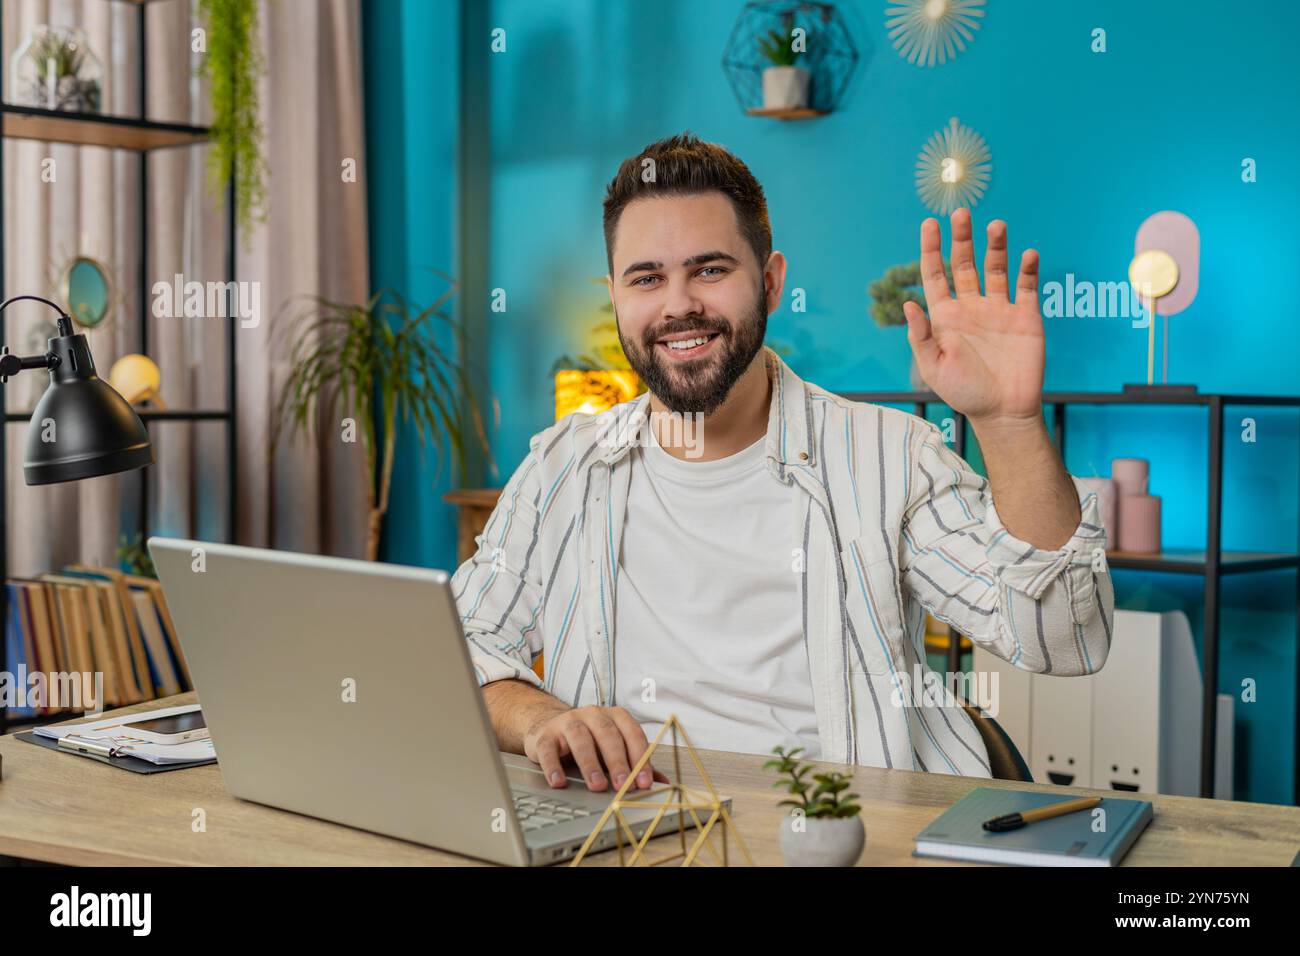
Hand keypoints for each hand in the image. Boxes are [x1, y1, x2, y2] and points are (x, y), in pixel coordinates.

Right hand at [523, 705, 668, 791]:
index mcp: (615, 716)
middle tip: (622, 785)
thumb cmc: (590, 741)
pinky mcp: (546, 734)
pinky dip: (554, 766)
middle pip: (608, 735)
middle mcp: (593, 714)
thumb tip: (662, 782)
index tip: (644, 782)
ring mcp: (568, 722)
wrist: (550, 727)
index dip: (640, 758)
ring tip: (596, 785)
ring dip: (590, 764)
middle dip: (617, 762)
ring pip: (580, 739)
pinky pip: (550, 750)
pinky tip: (559, 782)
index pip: (632, 734)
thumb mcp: (614, 749)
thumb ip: (636, 763)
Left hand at [902, 209, 1043, 425]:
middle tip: (961, 214)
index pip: (935, 275)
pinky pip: (1027, 286)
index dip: (931, 249)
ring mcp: (999, 310)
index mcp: (946, 316)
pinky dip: (1027, 269)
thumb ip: (920, 336)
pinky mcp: (1026, 317)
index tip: (930, 224)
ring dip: (996, 247)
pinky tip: (1026, 254)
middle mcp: (971, 307)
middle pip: (964, 264)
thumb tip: (909, 304)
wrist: (1003, 412)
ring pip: (996, 268)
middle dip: (962, 239)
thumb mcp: (934, 368)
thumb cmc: (964, 393)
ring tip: (996, 226)